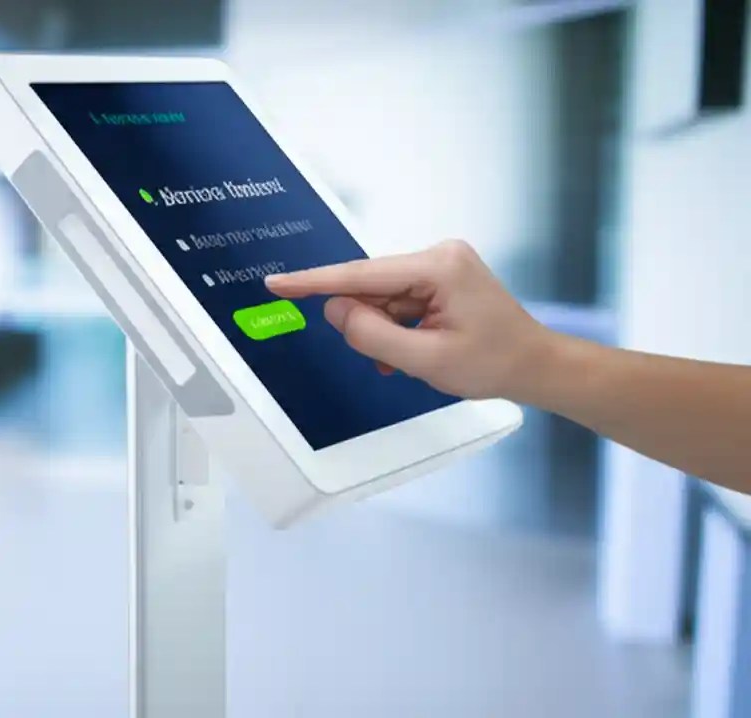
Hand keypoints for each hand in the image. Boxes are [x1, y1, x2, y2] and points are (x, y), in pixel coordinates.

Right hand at [264, 240, 553, 399]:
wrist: (536, 365)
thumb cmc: (493, 363)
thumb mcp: (425, 359)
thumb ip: (373, 334)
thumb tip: (335, 310)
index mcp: (438, 266)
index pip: (362, 275)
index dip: (315, 282)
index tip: (278, 283)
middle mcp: (439, 254)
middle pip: (372, 288)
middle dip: (368, 323)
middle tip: (390, 359)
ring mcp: (441, 263)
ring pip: (383, 298)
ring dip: (384, 330)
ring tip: (408, 360)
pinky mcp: (442, 276)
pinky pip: (399, 300)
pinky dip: (396, 327)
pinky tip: (412, 349)